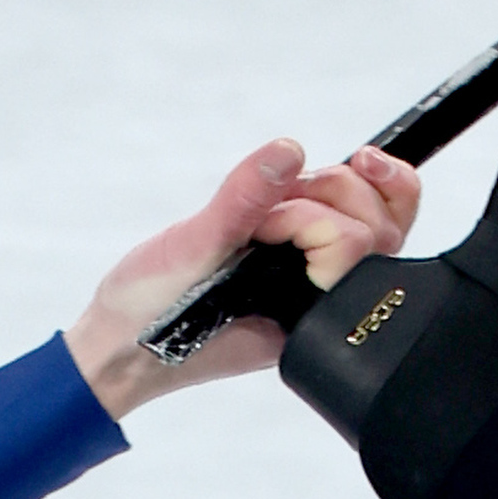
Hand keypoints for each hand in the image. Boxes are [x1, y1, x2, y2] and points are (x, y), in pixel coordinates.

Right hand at [68, 136, 427, 415]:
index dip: (318, 215)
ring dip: (342, 187)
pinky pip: (339, 229)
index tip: (268, 217)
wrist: (116, 347)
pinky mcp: (291, 267)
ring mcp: (306, 286)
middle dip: (344, 191)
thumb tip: (289, 151)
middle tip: (291, 187)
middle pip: (381, 233)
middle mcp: (313, 304)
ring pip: (369, 228)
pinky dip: (332, 195)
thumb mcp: (187, 255)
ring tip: (293, 183)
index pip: (355, 249)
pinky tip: (303, 183)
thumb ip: (241, 204)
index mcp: (300, 318)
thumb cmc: (147, 321)